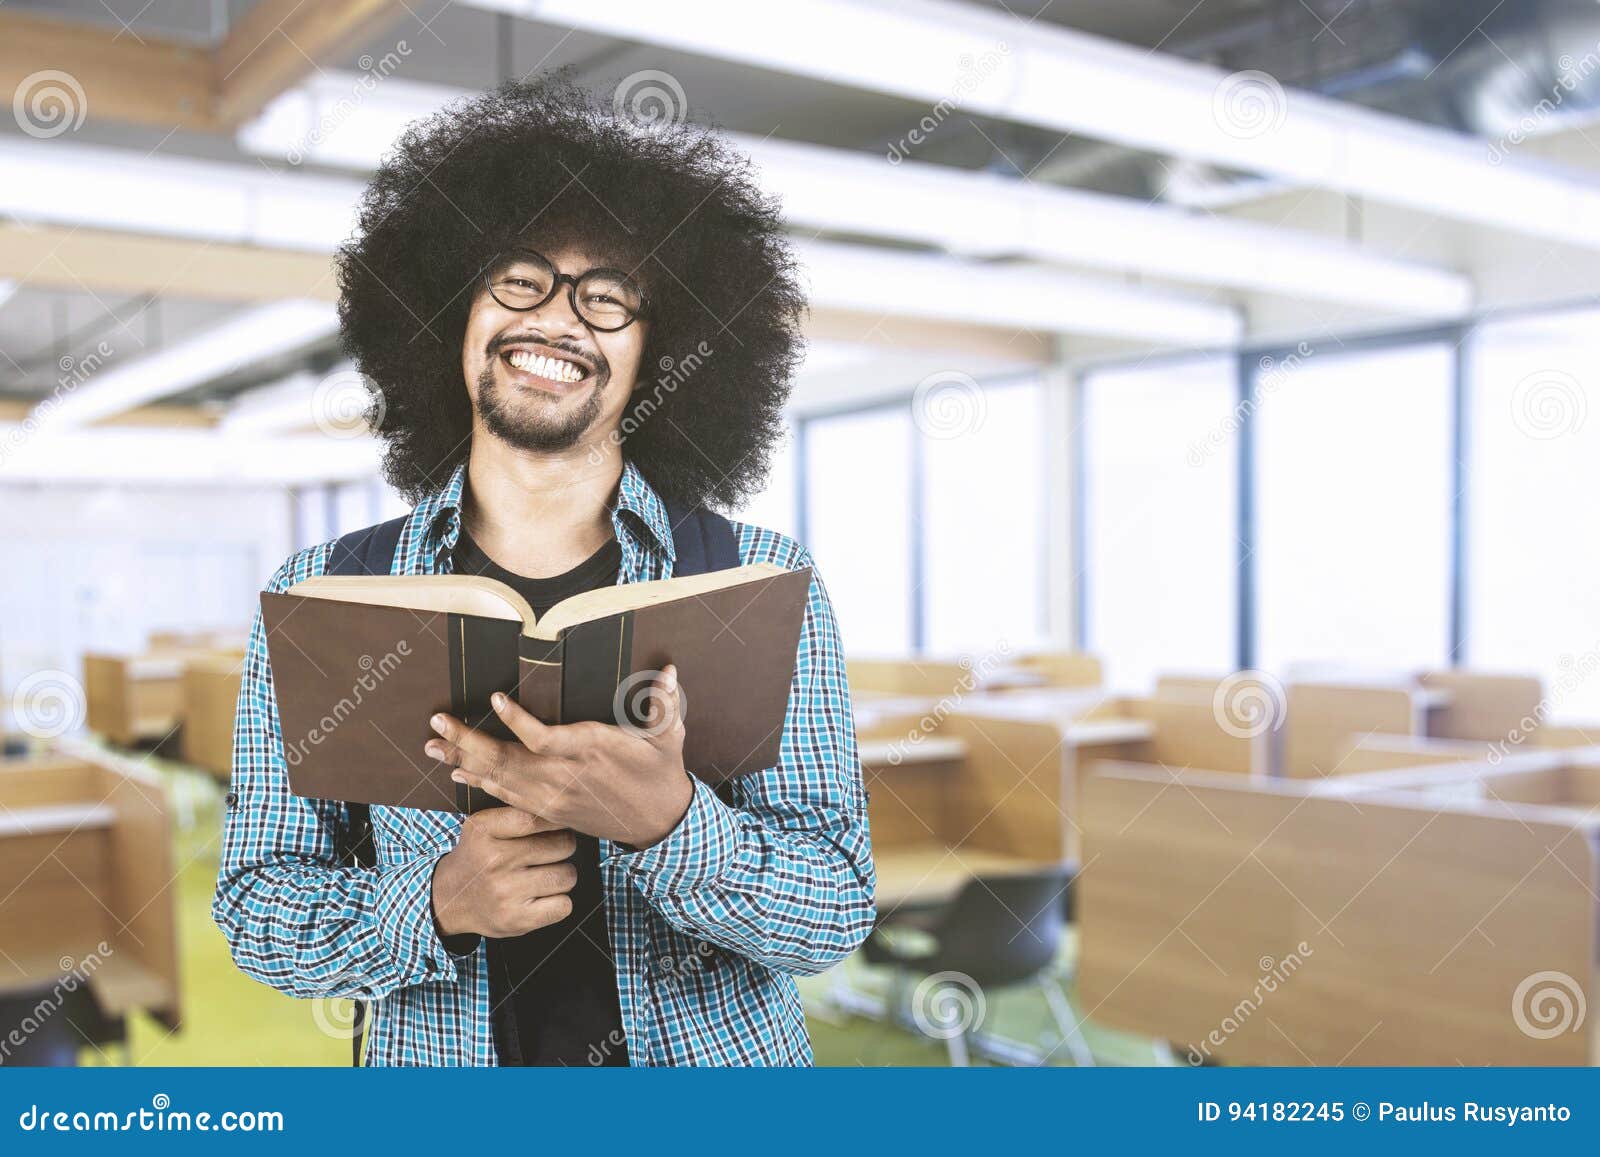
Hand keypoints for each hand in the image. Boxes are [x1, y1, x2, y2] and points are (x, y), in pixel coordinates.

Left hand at [424, 665, 694, 849]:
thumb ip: (664, 702)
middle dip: (466, 740)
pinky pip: (506, 797)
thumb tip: (671, 670)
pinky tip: (457, 774)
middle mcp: (564, 775)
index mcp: (590, 750)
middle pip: (506, 759)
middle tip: (435, 722)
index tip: (494, 698)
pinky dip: (479, 784)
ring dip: (463, 762)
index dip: (516, 720)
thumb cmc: (661, 773)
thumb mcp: (669, 736)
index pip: (543, 737)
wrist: (659, 823)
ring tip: (432, 746)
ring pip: (499, 779)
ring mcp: (553, 797)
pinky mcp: (549, 811)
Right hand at [431, 806, 578, 938]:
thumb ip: (519, 812)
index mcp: (484, 829)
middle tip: (548, 852)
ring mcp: (504, 892)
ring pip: (567, 876)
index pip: (536, 818)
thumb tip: (565, 811)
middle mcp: (493, 860)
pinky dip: (559, 902)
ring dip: (562, 876)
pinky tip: (542, 897)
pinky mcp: (515, 920)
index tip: (559, 824)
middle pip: (562, 846)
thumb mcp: (484, 825)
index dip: (557, 821)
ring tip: (544, 875)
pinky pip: (563, 906)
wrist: (450, 898)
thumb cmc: (479, 856)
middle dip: (562, 847)